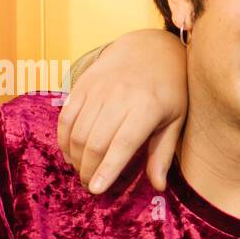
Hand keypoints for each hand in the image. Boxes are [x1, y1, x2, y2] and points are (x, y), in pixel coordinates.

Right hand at [57, 28, 188, 192]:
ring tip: (82, 172)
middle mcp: (120, 97)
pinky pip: (66, 117)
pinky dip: (64, 139)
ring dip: (75, 157)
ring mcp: (98, 89)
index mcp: (147, 108)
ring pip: (78, 131)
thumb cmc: (169, 90)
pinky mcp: (82, 84)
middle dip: (89, 169)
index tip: (97, 189)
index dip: (108, 169)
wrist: (150, 48)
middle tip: (90, 186)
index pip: (122, 144)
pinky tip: (70, 154)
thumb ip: (163, 153)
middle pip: (96, 142)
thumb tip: (159, 186)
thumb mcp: (175, 120)